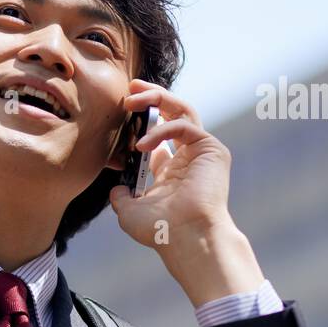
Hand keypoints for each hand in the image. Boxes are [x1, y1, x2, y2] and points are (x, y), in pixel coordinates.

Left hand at [108, 79, 233, 247]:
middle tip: (128, 88)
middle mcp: (187, 157)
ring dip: (157, 99)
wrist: (185, 238)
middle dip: (149, 98)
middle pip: (171, 113)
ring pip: (182, 110)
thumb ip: (122, 195)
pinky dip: (162, 130)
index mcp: (170, 170)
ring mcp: (200, 151)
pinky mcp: (211, 149)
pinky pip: (185, 125)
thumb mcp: (130, 211)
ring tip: (132, 98)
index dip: (136, 123)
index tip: (117, 115)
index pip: (155, 134)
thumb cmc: (160, 231)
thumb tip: (116, 188)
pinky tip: (142, 145)